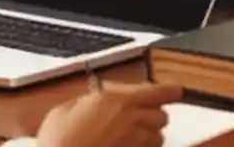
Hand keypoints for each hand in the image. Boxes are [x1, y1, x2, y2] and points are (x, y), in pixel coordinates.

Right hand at [37, 81, 183, 146]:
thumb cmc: (58, 141)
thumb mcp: (65, 110)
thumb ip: (87, 101)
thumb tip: (94, 99)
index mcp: (119, 100)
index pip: (161, 92)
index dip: (170, 91)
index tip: (175, 91)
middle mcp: (133, 121)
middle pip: (162, 116)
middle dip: (153, 116)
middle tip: (136, 117)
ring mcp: (136, 144)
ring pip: (158, 138)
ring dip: (149, 136)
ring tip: (129, 137)